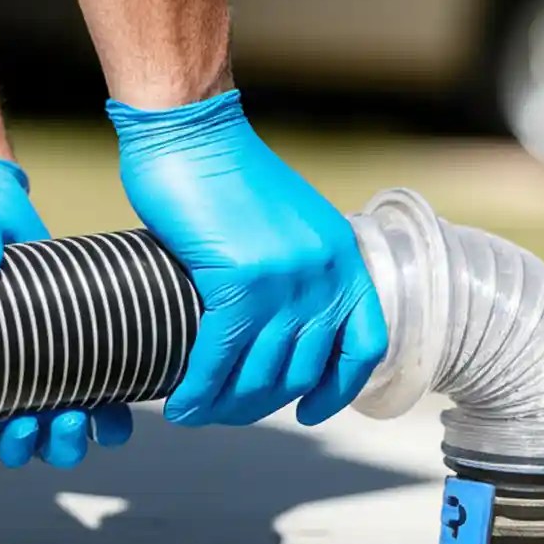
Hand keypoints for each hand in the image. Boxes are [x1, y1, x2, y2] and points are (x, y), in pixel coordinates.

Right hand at [0, 157, 132, 466]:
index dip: (7, 437)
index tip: (23, 423)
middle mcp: (12, 374)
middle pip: (34, 437)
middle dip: (54, 442)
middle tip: (69, 420)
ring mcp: (49, 364)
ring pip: (67, 424)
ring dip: (84, 434)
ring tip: (93, 418)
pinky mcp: (82, 345)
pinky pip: (102, 388)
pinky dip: (114, 403)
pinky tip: (129, 397)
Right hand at [108, 90, 388, 426]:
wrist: (190, 129)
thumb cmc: (224, 173)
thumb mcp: (286, 225)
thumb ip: (295, 271)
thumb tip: (274, 328)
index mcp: (342, 258)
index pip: (363, 345)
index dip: (339, 388)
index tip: (311, 410)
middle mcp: (324, 272)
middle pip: (304, 369)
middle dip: (263, 403)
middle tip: (228, 413)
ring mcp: (286, 278)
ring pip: (262, 371)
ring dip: (227, 406)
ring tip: (198, 414)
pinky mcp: (240, 279)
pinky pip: (220, 356)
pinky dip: (199, 389)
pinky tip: (180, 405)